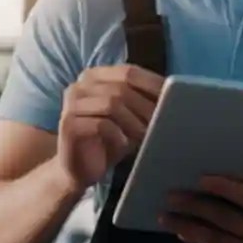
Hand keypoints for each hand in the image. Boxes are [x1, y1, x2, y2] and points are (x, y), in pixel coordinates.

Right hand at [56, 65, 164, 191]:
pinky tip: (123, 145)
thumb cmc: (108, 141)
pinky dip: (118, 135)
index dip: (153, 86)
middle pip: (122, 88)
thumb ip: (142, 102)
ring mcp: (71, 103)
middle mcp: (80, 85)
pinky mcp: (68, 124)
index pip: (129, 72)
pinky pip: (100, 124)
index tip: (174, 101)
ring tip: (146, 137)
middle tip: (162, 124)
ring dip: (134, 122)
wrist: (79, 170)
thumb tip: (174, 95)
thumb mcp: (129, 118)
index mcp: (95, 76)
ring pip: (111, 104)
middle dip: (146, 107)